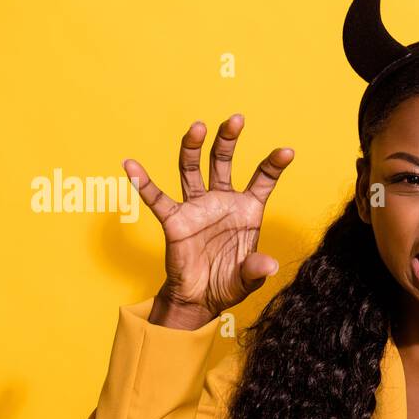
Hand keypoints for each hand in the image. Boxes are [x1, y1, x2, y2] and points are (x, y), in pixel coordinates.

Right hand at [123, 114, 293, 328]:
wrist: (202, 299)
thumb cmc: (230, 283)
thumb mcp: (249, 278)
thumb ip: (257, 268)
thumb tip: (269, 265)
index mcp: (247, 210)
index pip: (262, 179)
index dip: (274, 164)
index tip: (287, 151)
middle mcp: (222, 201)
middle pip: (223, 161)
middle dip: (228, 140)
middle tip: (235, 119)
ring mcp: (197, 207)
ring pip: (192, 169)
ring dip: (193, 147)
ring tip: (198, 126)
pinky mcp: (174, 220)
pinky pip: (157, 198)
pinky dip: (143, 183)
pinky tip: (131, 165)